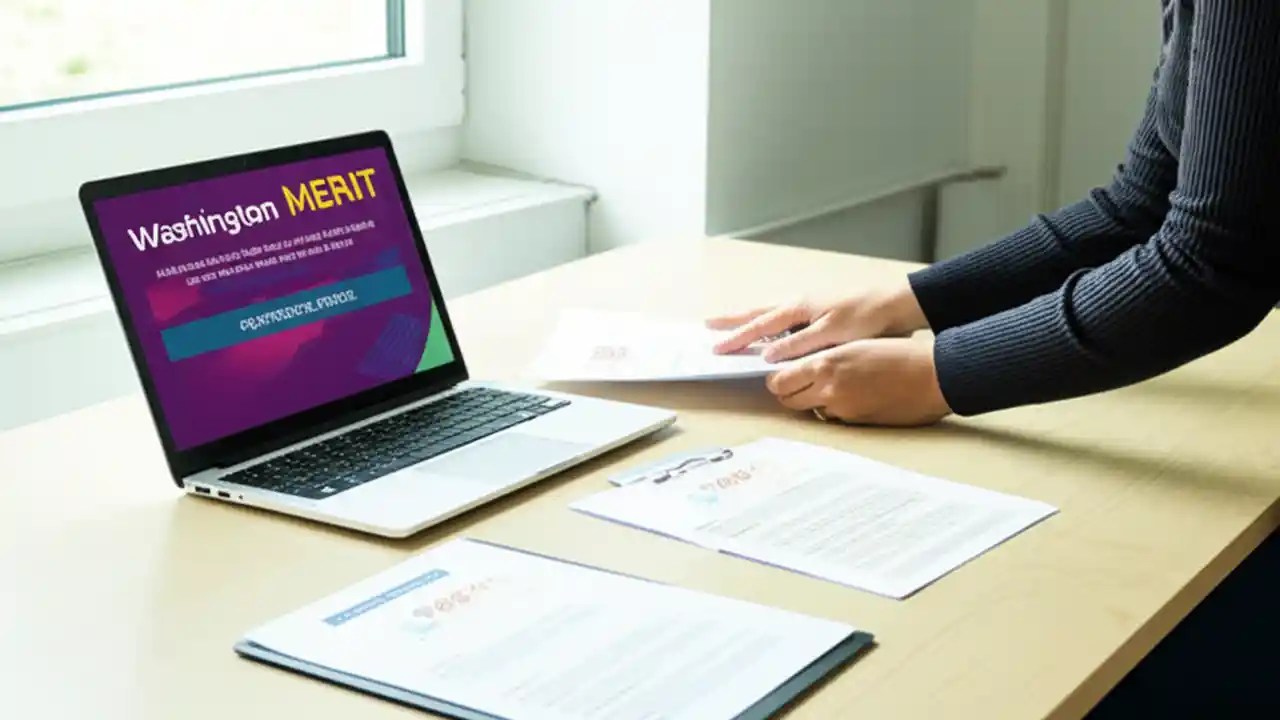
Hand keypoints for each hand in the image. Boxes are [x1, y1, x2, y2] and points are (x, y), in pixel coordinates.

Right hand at [706, 280, 927, 361]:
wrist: (895, 304)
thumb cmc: (865, 317)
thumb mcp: (831, 334)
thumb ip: (798, 345)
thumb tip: (767, 355)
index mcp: (798, 307)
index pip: (760, 325)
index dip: (737, 339)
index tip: (716, 349)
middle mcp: (799, 303)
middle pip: (758, 313)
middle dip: (733, 321)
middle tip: (707, 325)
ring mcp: (808, 305)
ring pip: (769, 314)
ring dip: (748, 320)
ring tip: (729, 324)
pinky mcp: (818, 311)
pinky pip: (782, 318)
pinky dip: (767, 323)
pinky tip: (767, 330)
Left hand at [765, 337, 950, 426]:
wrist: (932, 376)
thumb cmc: (900, 353)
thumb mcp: (856, 346)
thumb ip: (827, 358)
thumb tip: (804, 367)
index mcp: (826, 363)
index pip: (781, 380)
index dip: (776, 380)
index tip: (778, 376)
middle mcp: (829, 389)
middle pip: (788, 400)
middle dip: (787, 393)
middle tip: (793, 385)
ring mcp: (841, 409)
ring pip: (809, 409)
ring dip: (811, 401)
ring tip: (826, 388)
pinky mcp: (855, 422)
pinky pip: (832, 417)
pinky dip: (833, 409)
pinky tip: (849, 397)